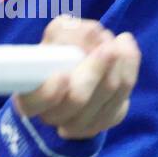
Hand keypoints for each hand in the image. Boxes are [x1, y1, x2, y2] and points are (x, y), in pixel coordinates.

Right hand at [15, 15, 140, 138]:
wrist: (78, 66)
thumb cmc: (61, 48)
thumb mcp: (57, 33)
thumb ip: (68, 32)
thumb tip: (94, 36)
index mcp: (29, 96)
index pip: (34, 103)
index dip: (49, 94)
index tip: (63, 76)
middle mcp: (51, 116)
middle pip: (77, 99)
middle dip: (96, 69)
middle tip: (108, 46)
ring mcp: (77, 125)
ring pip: (105, 97)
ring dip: (117, 65)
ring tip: (120, 41)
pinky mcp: (102, 122)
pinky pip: (121, 100)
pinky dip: (128, 71)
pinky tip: (127, 50)